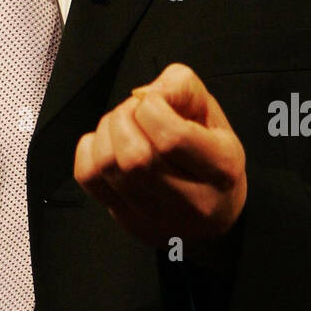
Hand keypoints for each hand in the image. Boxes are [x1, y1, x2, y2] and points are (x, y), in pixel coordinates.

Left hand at [74, 64, 246, 251]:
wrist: (215, 211)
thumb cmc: (210, 151)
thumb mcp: (210, 111)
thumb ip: (181, 87)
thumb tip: (142, 95)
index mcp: (221, 167)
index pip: (171, 137)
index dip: (152, 106)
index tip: (155, 101)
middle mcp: (193, 202)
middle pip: (135, 157)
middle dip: (124, 118)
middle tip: (135, 112)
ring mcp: (158, 218)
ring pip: (109, 167)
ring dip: (106, 132)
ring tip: (122, 126)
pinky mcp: (131, 223)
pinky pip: (89, 179)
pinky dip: (89, 150)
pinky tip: (108, 145)